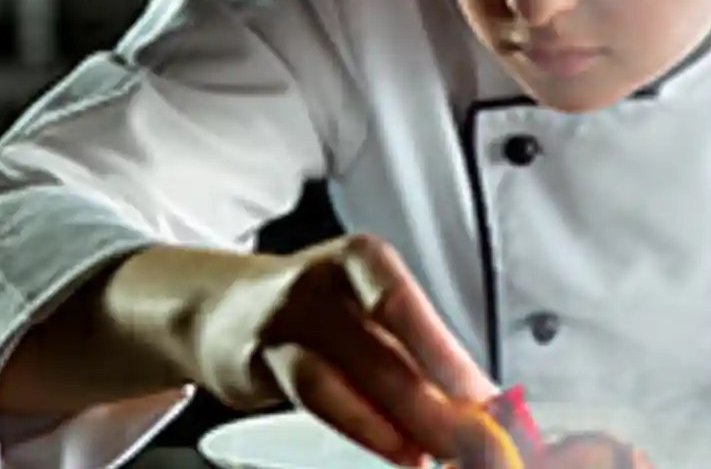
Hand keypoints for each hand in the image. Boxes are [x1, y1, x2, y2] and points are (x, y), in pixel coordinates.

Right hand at [189, 235, 503, 466]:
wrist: (218, 310)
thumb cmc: (313, 312)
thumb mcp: (364, 314)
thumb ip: (416, 353)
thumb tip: (480, 402)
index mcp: (365, 261)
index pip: (412, 308)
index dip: (452, 358)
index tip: (492, 401)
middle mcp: (326, 279)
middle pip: (392, 339)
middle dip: (445, 396)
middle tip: (483, 437)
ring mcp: (289, 316)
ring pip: (356, 368)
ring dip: (409, 415)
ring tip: (446, 450)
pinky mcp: (262, 358)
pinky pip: (319, 392)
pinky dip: (365, 426)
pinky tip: (398, 449)